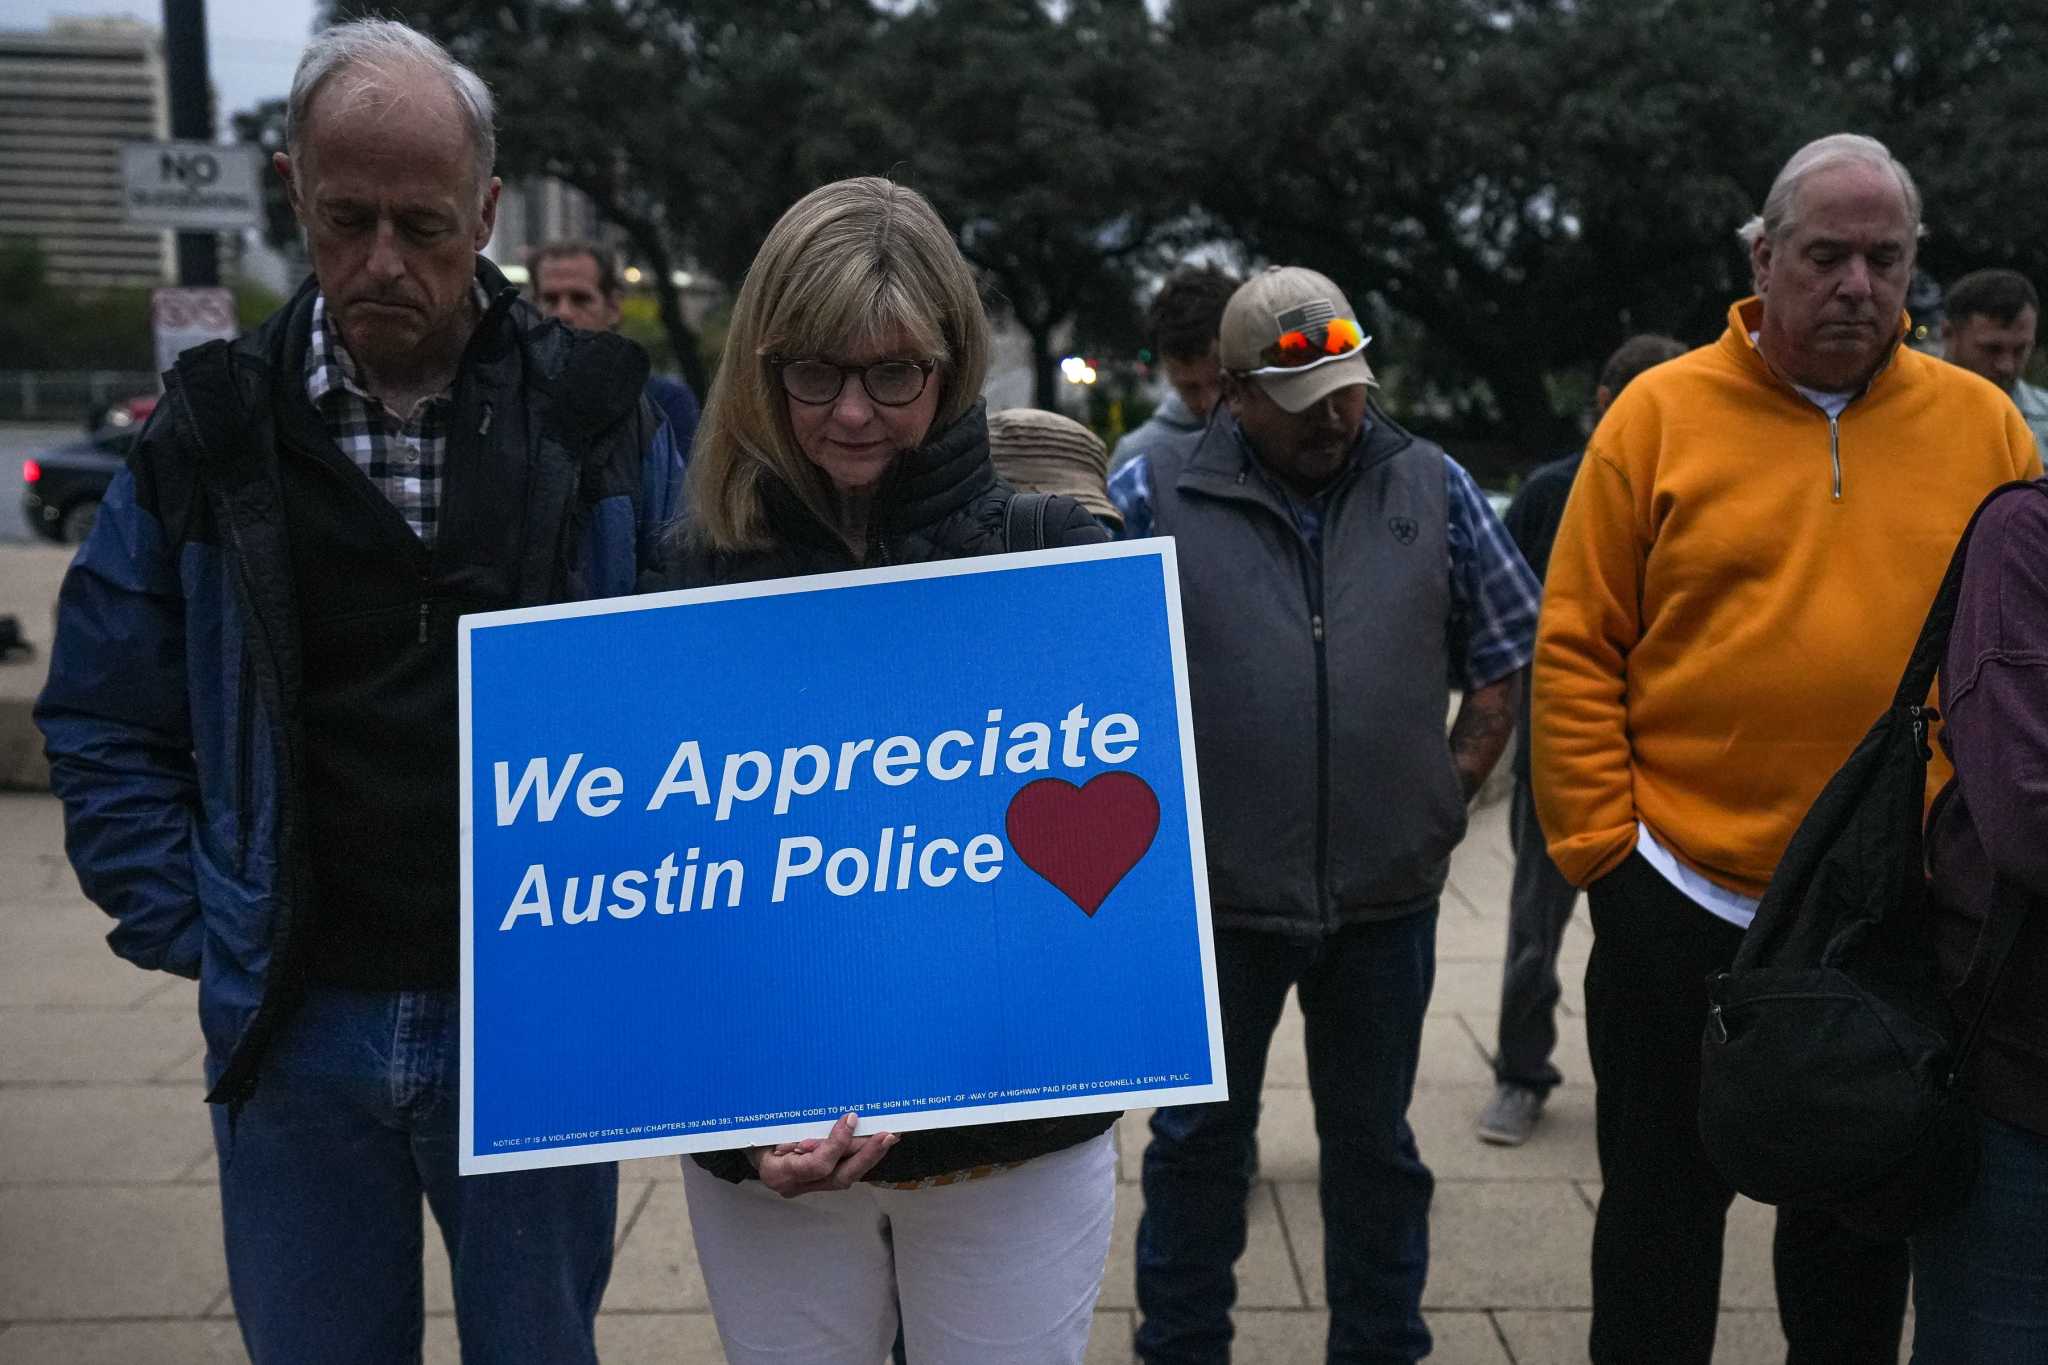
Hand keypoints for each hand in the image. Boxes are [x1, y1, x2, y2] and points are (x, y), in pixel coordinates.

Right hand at [747, 1112, 898, 1197]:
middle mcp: (794, 1186)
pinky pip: (842, 1172)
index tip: (851, 1119)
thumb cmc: (752, 1130)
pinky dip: (860, 1158)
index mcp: (777, 1172)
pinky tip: (875, 1143)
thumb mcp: (766, 1125)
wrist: (743, 1143)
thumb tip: (822, 1127)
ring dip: (869, 1157)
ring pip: (844, 1177)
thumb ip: (790, 1129)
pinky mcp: (816, 1182)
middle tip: (887, 1135)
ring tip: (888, 1137)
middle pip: (838, 1177)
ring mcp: (806, 1187)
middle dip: (866, 1156)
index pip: (816, 1165)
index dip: (837, 1144)